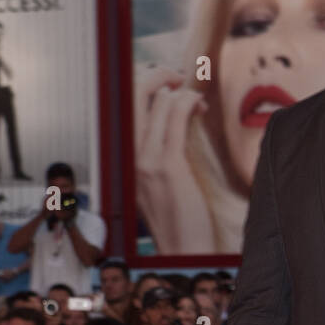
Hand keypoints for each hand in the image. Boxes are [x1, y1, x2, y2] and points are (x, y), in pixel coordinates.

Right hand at [135, 66, 215, 254]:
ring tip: (196, 100)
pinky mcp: (167, 166)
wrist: (182, 249)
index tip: (166, 84)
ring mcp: (146, 160)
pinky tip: (199, 107)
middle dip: (157, 75)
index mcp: (127, 157)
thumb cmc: (178, 219)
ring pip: (157, 101)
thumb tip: (171, 118)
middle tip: (179, 78)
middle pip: (134, 95)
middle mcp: (131, 155)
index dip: (145, 85)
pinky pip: (174, 118)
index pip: (126, 106)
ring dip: (180, 90)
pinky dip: (188, 102)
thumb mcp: (160, 181)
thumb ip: (160, 150)